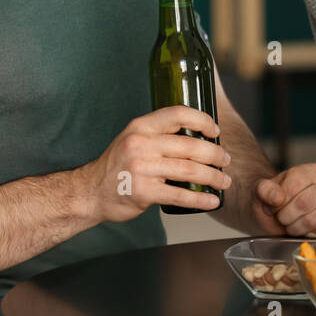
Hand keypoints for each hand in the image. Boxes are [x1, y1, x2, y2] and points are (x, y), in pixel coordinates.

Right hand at [82, 105, 230, 221]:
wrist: (89, 192)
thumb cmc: (118, 166)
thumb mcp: (133, 139)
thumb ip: (159, 135)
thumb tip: (198, 135)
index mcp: (141, 127)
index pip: (178, 114)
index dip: (202, 120)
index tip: (215, 131)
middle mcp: (141, 144)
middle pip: (190, 145)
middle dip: (215, 154)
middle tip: (226, 161)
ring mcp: (142, 168)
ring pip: (189, 170)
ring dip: (213, 177)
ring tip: (224, 182)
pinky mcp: (143, 192)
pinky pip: (179, 195)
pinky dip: (200, 199)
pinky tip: (212, 201)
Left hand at [250, 162, 315, 236]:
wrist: (279, 211)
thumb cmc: (274, 199)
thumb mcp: (262, 190)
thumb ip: (265, 190)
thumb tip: (277, 197)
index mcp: (310, 171)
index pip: (294, 186)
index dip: (279, 201)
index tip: (274, 206)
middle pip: (305, 203)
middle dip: (286, 215)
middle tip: (281, 217)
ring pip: (313, 220)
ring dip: (295, 227)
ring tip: (291, 223)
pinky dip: (308, 234)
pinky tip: (303, 228)